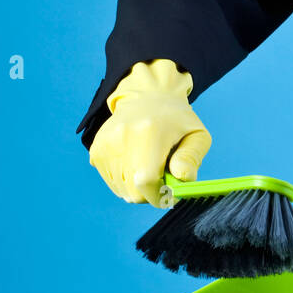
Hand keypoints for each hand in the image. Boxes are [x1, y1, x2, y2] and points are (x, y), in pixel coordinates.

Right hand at [88, 59, 211, 207]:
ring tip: (148, 166)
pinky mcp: (96, 150)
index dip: (158, 195)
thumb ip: (191, 158)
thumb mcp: (196, 135)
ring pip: (121, 190)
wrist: (148, 97)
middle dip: (150, 193)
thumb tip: (182, 178)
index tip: (168, 194)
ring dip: (137, 187)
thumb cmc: (177, 121)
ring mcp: (106, 144)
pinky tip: (135, 162)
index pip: (147, 180)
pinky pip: (111, 182)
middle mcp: (123, 136)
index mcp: (150, 132)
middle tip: (162, 178)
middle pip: (132, 190)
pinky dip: (125, 181)